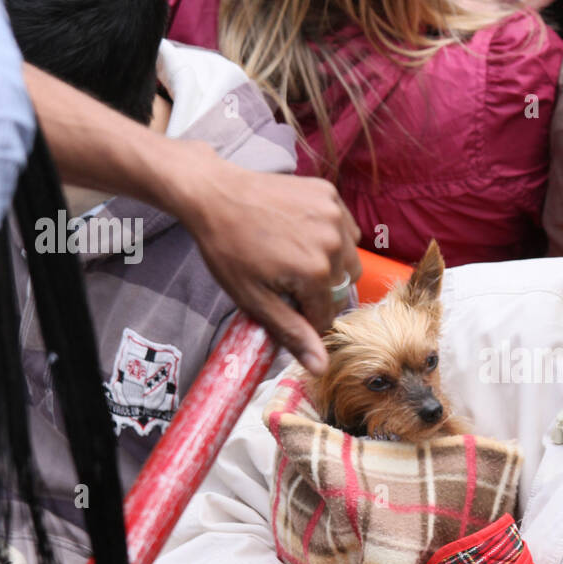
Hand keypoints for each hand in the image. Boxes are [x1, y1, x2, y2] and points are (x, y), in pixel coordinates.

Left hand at [169, 141, 361, 374]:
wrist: (214, 194)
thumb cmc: (227, 248)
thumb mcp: (254, 299)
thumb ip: (292, 332)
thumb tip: (322, 368)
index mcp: (316, 272)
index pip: (327, 314)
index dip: (304, 316)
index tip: (282, 303)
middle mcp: (333, 243)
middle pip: (343, 287)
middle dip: (320, 290)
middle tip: (287, 279)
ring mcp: (334, 214)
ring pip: (349, 259)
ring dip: (330, 264)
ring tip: (296, 256)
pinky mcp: (330, 195)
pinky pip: (346, 229)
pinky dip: (332, 237)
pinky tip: (302, 234)